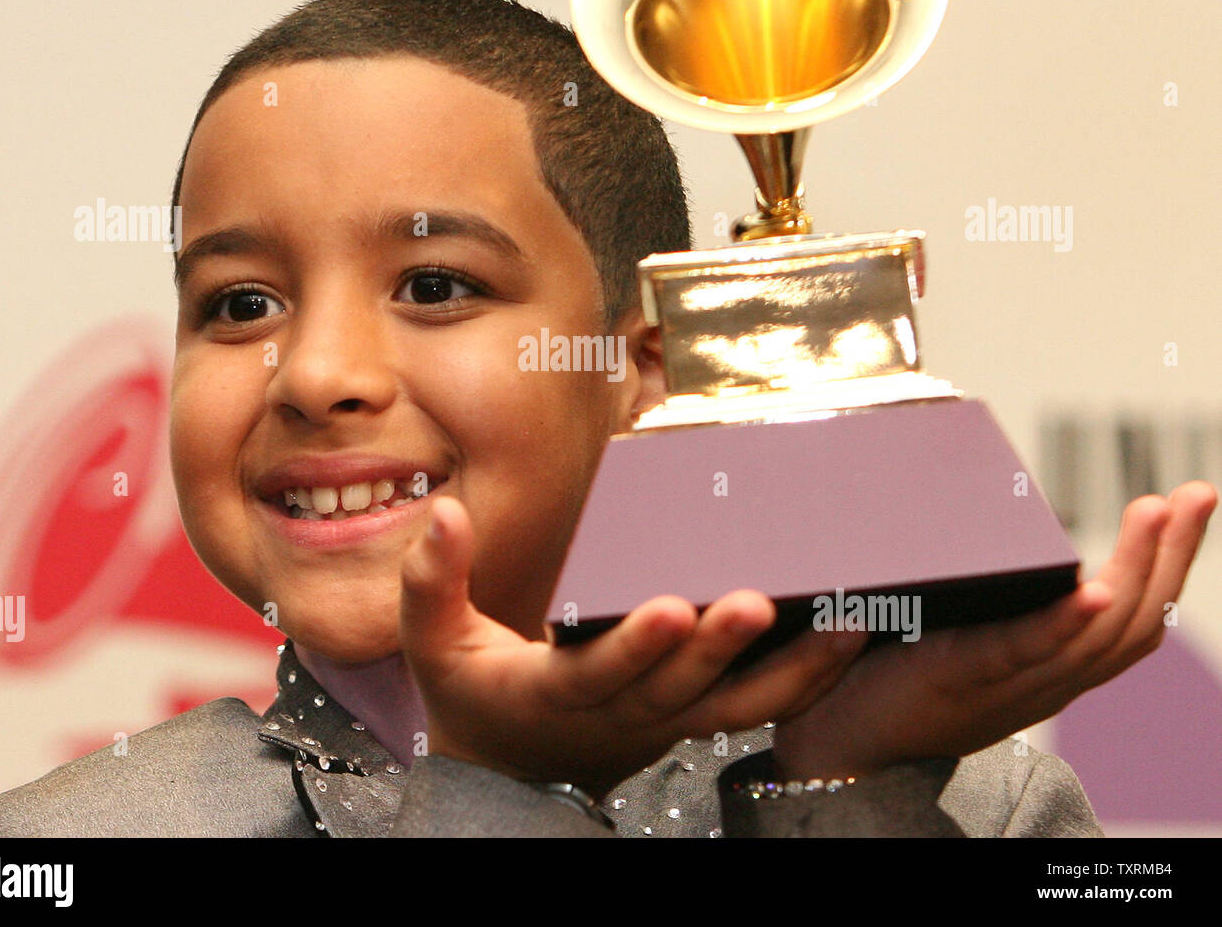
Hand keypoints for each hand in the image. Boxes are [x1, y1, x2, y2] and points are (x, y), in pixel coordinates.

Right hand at [398, 494, 867, 800]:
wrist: (508, 769)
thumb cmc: (472, 694)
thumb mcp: (432, 643)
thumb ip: (433, 580)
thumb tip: (444, 513)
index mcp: (551, 693)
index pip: (596, 674)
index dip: (633, 647)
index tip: (667, 608)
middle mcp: (618, 714)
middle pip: (677, 689)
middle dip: (717, 647)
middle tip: (757, 599)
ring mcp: (662, 721)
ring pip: (733, 707)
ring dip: (791, 671)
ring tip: (846, 623)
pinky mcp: (690, 715)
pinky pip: (753, 704)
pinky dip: (803, 677)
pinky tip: (849, 637)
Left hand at [772, 481, 1216, 779]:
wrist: (834, 740)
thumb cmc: (885, 674)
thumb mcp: (956, 627)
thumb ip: (987, 589)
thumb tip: (1001, 520)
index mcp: (1047, 670)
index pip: (1130, 622)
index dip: (1165, 566)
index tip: (1184, 507)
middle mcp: (1044, 683)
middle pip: (1133, 624)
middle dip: (1171, 555)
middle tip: (1197, 493)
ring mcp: (1008, 683)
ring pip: (1097, 634)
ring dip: (1137, 569)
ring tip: (1158, 511)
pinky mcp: (961, 675)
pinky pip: (1026, 651)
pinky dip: (1066, 623)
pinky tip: (1097, 591)